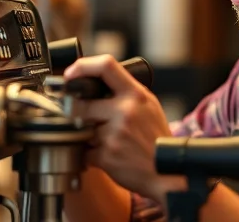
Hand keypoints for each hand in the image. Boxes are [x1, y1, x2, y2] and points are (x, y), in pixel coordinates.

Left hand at [64, 55, 177, 201]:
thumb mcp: (149, 105)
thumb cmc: (155, 138)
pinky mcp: (106, 156)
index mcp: (135, 95)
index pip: (106, 66)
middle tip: (89, 121)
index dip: (82, 66)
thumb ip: (124, 93)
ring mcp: (115, 134)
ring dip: (88, 137)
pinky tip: (108, 156)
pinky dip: (90, 155)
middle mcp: (125, 111)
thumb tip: (93, 84)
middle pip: (82, 104)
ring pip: (82, 129)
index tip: (70, 75)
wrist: (167, 173)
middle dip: (81, 115)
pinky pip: (84, 151)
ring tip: (108, 142)